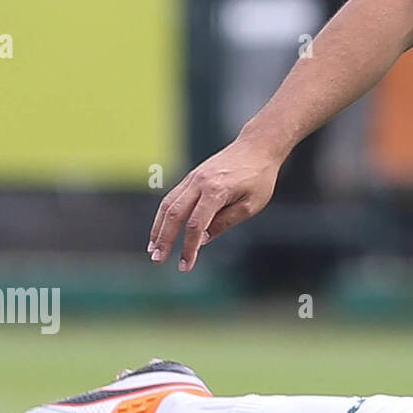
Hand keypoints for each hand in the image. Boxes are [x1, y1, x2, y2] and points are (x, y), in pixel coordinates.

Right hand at [148, 137, 281, 270]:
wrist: (257, 146)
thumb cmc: (259, 177)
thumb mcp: (251, 205)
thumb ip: (225, 222)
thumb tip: (201, 240)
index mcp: (216, 190)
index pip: (196, 225)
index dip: (188, 247)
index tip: (185, 266)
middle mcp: (200, 182)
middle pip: (174, 214)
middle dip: (163, 239)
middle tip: (157, 259)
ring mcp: (193, 177)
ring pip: (168, 204)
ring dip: (158, 227)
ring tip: (153, 248)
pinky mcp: (192, 176)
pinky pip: (173, 197)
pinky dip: (164, 214)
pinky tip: (162, 228)